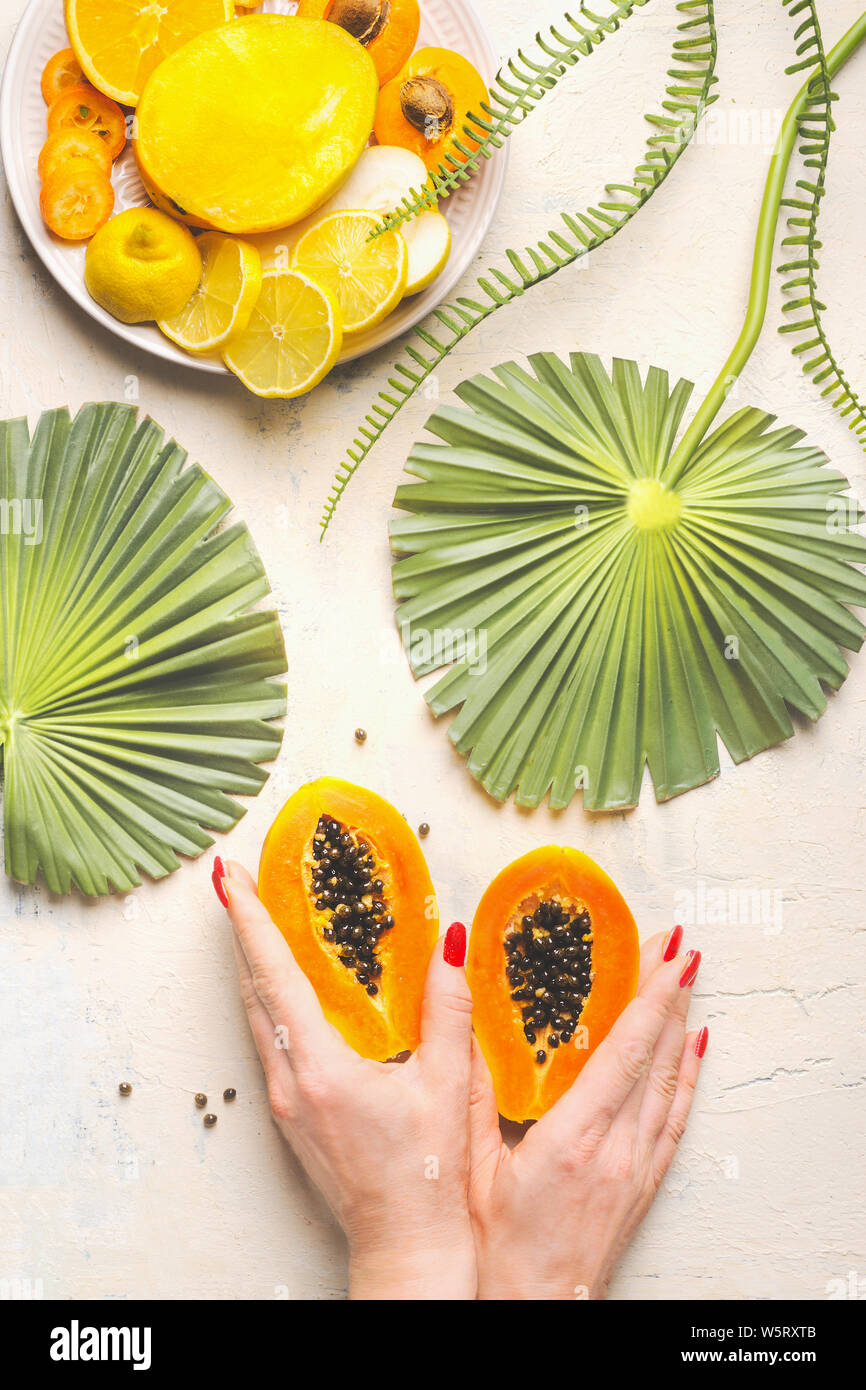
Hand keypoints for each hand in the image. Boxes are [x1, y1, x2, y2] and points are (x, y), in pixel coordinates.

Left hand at [217, 858, 475, 1299]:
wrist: (405, 1246)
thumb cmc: (429, 1177)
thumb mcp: (447, 1085)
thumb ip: (448, 1010)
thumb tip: (450, 945)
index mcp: (321, 1068)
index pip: (275, 974)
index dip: (252, 920)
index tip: (232, 878)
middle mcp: (290, 1082)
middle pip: (252, 989)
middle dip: (244, 930)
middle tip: (239, 882)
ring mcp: (285, 1102)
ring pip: (256, 1016)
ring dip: (254, 964)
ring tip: (258, 921)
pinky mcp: (292, 1115)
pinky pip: (269, 1041)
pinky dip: (270, 1000)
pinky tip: (288, 989)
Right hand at [468, 927, 705, 1299]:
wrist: (534, 1315)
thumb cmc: (494, 1253)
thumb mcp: (470, 1168)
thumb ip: (470, 1093)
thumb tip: (460, 1027)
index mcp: (574, 1140)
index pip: (624, 1052)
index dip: (649, 998)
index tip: (667, 955)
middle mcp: (616, 1151)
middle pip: (655, 1057)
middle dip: (669, 994)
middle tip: (679, 945)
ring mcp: (635, 1170)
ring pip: (670, 1083)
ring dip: (680, 1025)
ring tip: (685, 979)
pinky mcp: (642, 1186)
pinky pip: (675, 1118)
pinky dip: (687, 1075)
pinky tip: (693, 1049)